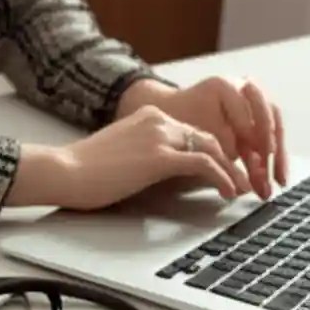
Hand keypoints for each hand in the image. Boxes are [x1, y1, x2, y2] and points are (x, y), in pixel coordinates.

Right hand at [4, 106, 252, 209]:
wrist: (65, 171)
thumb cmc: (86, 171)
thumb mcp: (123, 155)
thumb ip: (146, 156)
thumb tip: (163, 174)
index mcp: (150, 116)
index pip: (193, 132)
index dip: (215, 153)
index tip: (228, 171)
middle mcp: (159, 120)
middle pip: (209, 138)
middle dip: (232, 161)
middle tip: (245, 180)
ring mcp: (160, 136)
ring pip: (213, 149)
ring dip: (234, 171)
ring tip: (244, 190)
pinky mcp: (160, 156)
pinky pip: (204, 165)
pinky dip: (223, 178)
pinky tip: (229, 192)